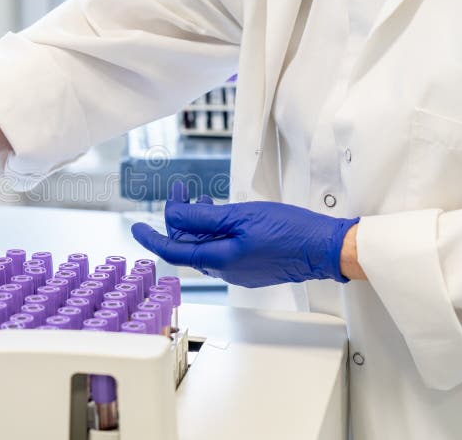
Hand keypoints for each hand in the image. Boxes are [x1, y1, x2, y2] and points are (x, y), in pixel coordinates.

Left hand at [132, 183, 358, 287]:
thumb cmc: (289, 231)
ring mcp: (238, 270)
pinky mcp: (250, 266)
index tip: (136, 228)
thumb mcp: (240, 216)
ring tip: (200, 200)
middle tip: (179, 192)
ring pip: (205, 246)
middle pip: (188, 246)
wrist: (324, 248)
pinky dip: (214, 230)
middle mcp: (225, 270)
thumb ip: (202, 218)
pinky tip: (220, 215)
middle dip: (178, 219)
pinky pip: (221, 249)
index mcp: (219, 260)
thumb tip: (173, 217)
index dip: (151, 238)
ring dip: (197, 223)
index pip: (172, 251)